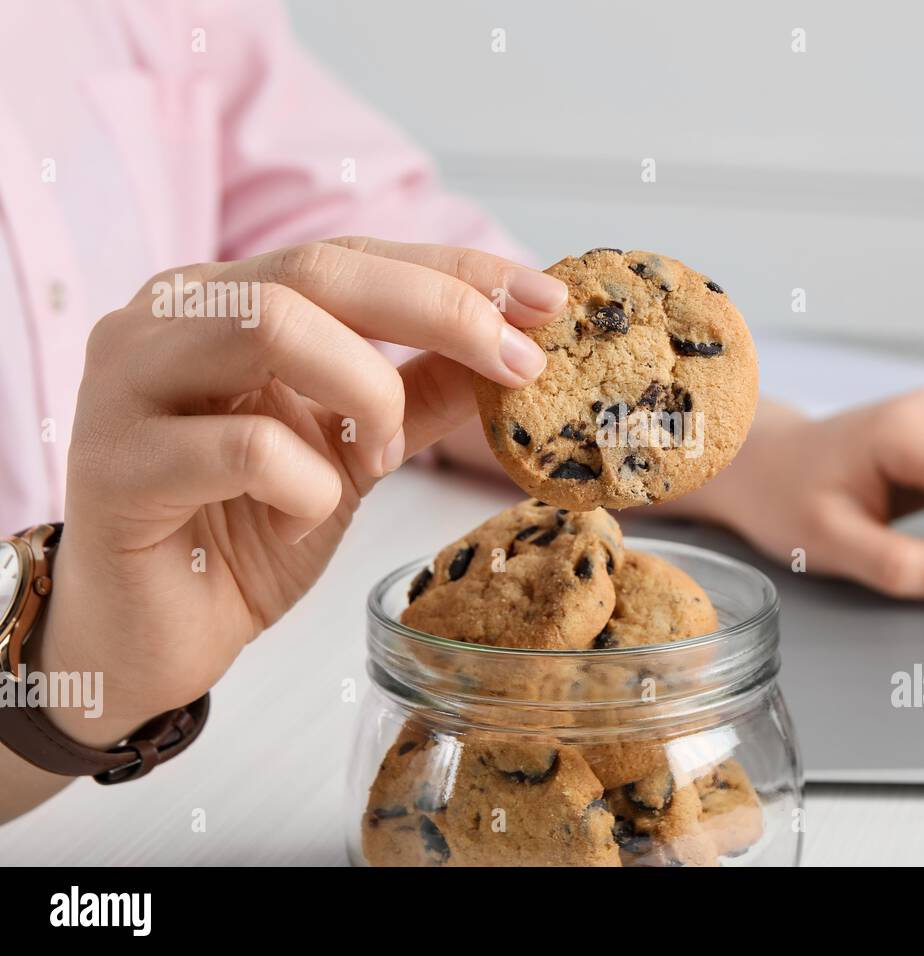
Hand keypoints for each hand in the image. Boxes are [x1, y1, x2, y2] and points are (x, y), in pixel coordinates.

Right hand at [34, 237, 567, 743]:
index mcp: (225, 298)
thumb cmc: (246, 531)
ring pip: (272, 324)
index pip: (355, 253)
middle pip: (317, 268)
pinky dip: (306, 487)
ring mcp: (127, 382)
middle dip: (441, 309)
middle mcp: (168, 316)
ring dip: (366, 394)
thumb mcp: (354, 452)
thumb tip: (513, 348)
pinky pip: (244, 447)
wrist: (154, 635)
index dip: (458, 272)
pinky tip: (298, 519)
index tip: (549, 302)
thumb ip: (420, 393)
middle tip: (518, 363)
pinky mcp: (115, 464)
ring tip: (379, 457)